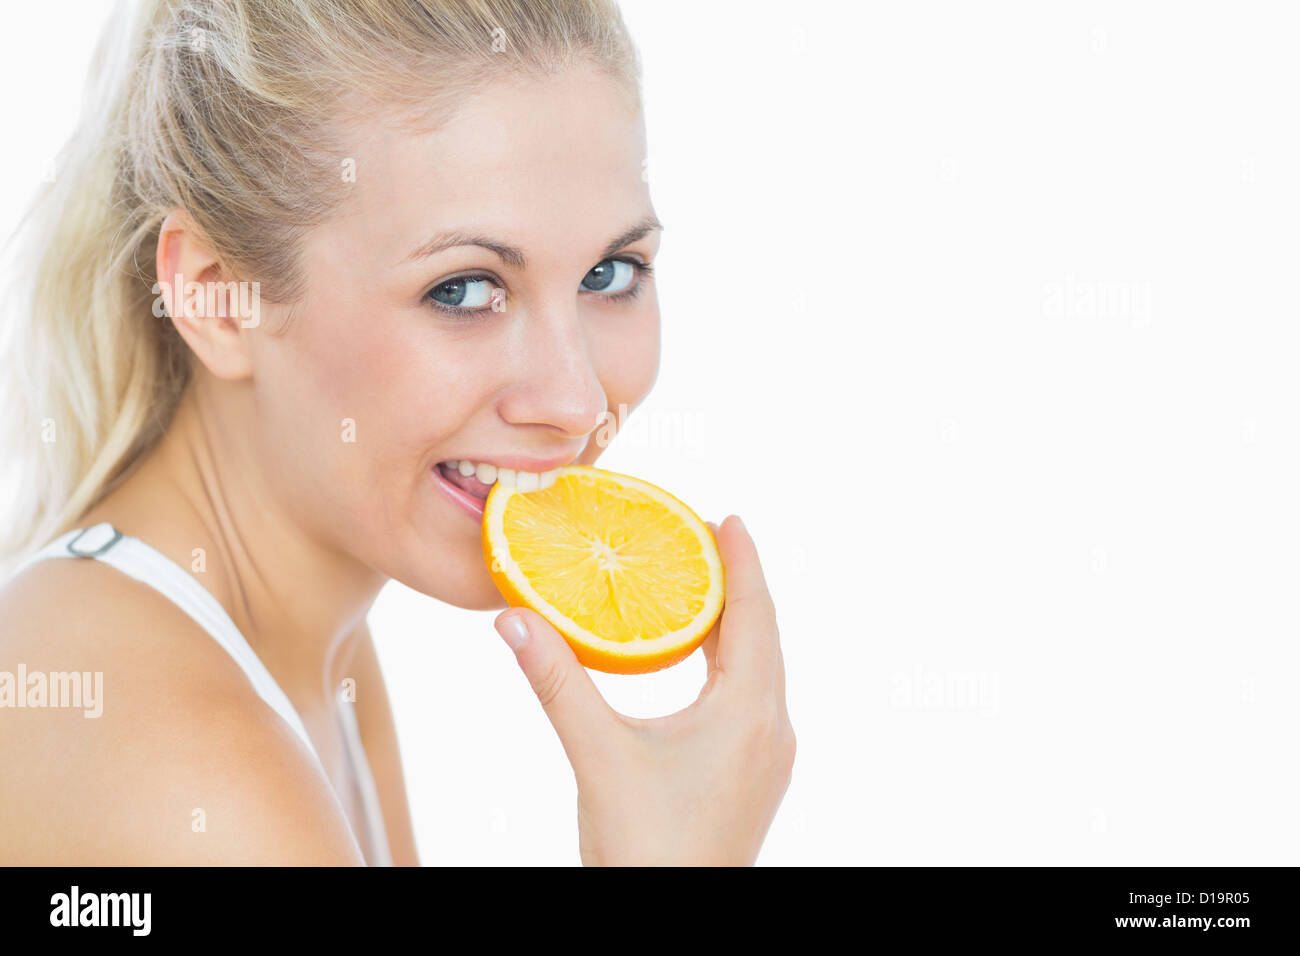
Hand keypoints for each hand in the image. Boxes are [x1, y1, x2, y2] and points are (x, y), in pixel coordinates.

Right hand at [493, 514, 794, 865]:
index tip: (729, 518)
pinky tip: (697, 665)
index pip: (755, 615)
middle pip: (763, 637)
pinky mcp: (755, 778)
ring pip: (760, 671)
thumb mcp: (597, 755)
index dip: (743, 562)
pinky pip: (752, 700)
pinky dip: (730, 665)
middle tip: (704, 541)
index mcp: (748, 713)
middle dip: (737, 586)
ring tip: (699, 591)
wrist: (669, 927)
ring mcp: (768, 758)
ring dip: (734, 628)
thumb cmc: (644, 848)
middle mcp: (772, 730)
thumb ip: (557, 683)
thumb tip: (512, 618)